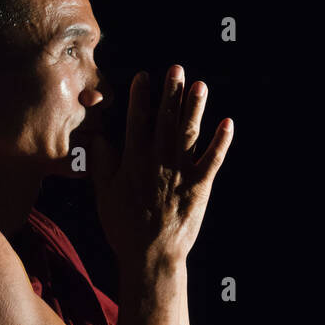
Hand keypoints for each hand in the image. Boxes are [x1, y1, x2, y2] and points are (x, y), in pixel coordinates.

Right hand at [88, 64, 233, 267]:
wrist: (151, 256)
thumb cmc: (124, 227)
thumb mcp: (104, 195)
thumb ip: (102, 164)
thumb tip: (97, 138)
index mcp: (134, 162)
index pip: (137, 122)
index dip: (141, 97)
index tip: (144, 77)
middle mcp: (159, 162)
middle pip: (166, 120)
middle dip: (172, 93)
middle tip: (177, 69)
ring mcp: (181, 173)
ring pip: (189, 133)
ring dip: (196, 108)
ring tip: (200, 86)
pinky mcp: (200, 186)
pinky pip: (213, 159)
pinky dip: (221, 141)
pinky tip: (227, 124)